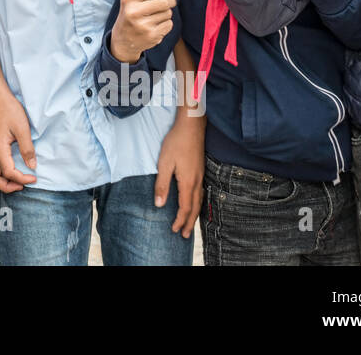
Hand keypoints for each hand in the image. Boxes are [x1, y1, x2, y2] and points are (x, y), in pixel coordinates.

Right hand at [0, 88, 36, 192]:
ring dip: (0, 180)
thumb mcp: (23, 129)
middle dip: (7, 186)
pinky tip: (5, 167)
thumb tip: (32, 166)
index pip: (9, 172)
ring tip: (14, 179)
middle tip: (22, 185)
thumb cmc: (9, 110)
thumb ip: (27, 149)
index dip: (22, 179)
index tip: (34, 178)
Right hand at [109, 0, 176, 63]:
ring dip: (167, 13)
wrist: (123, 40)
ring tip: (157, 15)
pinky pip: (169, 24)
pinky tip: (157, 25)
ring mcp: (142, 25)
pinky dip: (167, 23)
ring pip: (168, 13)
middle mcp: (133, 11)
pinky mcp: (151, 36)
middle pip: (164, 1)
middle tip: (171, 2)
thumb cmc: (129, 13)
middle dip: (171, 1)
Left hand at [155, 114, 203, 237]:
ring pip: (199, 201)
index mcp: (188, 182)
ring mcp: (200, 176)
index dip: (179, 220)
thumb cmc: (176, 142)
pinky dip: (197, 203)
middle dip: (189, 222)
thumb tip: (160, 205)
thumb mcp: (164, 163)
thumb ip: (162, 184)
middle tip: (183, 235)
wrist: (192, 126)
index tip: (173, 230)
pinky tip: (194, 203)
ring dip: (194, 214)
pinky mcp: (200, 170)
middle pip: (195, 208)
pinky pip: (200, 193)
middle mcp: (197, 181)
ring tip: (189, 224)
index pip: (185, 207)